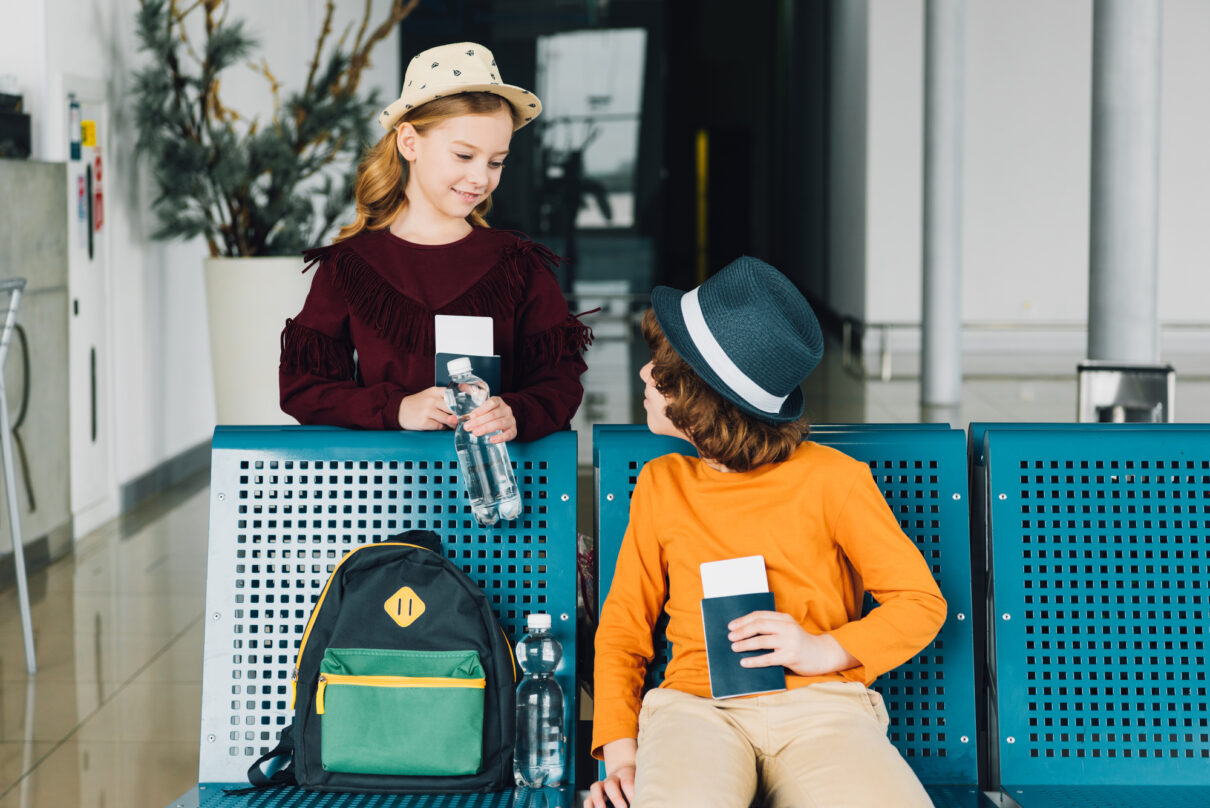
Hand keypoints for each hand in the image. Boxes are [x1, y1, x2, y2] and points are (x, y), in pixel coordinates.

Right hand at [398, 387, 456, 430]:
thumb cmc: (418, 404)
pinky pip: (439, 426)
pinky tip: (436, 424)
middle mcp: (432, 400)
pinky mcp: (424, 421)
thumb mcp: (430, 395)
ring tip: (449, 423)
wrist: (399, 410)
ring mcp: (427, 411)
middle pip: (453, 408)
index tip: (466, 408)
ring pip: (448, 419)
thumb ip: (444, 400)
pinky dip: (440, 427)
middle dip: (458, 415)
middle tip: (459, 419)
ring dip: (451, 424)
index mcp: (435, 391)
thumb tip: (460, 411)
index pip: (454, 395)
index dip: (461, 403)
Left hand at [462, 396, 516, 442]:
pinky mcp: (513, 430)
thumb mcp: (482, 408)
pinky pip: (509, 434)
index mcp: (498, 402)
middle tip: (468, 427)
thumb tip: (452, 414)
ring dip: (487, 428)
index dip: (481, 409)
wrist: (506, 418)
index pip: (491, 403)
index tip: (471, 416)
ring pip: (500, 423)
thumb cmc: (491, 413)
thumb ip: (468, 410)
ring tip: (476, 432)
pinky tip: (492, 440)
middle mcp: (506, 410)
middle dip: (479, 421)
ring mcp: (510, 420)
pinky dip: (500, 437)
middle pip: (493, 414)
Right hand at [584, 764, 634, 807]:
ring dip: (598, 801)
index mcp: (625, 774)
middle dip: (616, 798)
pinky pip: (588, 800)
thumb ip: (637, 792)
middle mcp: (612, 778)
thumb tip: (638, 802)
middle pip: (610, 784)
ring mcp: (601, 785)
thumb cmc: (634, 783)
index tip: (636, 802)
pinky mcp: (594, 795)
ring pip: (595, 788)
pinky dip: (589, 807)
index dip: (631, 793)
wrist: (623, 775)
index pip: (627, 782)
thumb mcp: (638, 784)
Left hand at [728, 611, 858, 676]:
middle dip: (742, 631)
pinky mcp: (791, 656)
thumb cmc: (799, 643)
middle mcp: (787, 627)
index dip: (743, 620)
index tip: (731, 626)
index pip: (760, 615)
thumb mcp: (787, 630)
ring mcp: (789, 642)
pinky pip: (767, 658)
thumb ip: (772, 628)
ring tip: (734, 648)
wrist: (822, 655)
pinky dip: (753, 660)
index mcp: (785, 618)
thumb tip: (744, 631)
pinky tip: (744, 662)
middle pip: (759, 625)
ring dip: (744, 644)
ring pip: (761, 641)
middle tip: (730, 637)